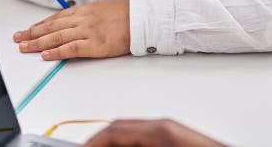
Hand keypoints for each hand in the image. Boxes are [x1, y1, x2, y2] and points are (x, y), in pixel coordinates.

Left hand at [13, 0, 129, 59]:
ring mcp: (88, 31)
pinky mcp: (95, 44)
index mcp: (84, 10)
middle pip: (52, 27)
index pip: (56, 18)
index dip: (40, 25)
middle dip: (33, 33)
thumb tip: (74, 23)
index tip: (28, 29)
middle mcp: (82, 19)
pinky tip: (45, 55)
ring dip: (38, 43)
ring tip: (24, 48)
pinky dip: (56, 52)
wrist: (142, 19)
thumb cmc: (125, 15)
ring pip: (57, 38)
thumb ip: (87, 16)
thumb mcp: (102, 10)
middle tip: (18, 39)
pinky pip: (71, 49)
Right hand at [83, 119, 223, 146]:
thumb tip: (109, 144)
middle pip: (121, 130)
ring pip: (134, 136)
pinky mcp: (178, 141)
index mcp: (159, 129)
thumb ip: (129, 146)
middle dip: (102, 144)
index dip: (93, 142)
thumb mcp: (158, 143)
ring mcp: (171, 133)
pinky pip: (147, 141)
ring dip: (118, 146)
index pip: (114, 129)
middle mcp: (165, 127)